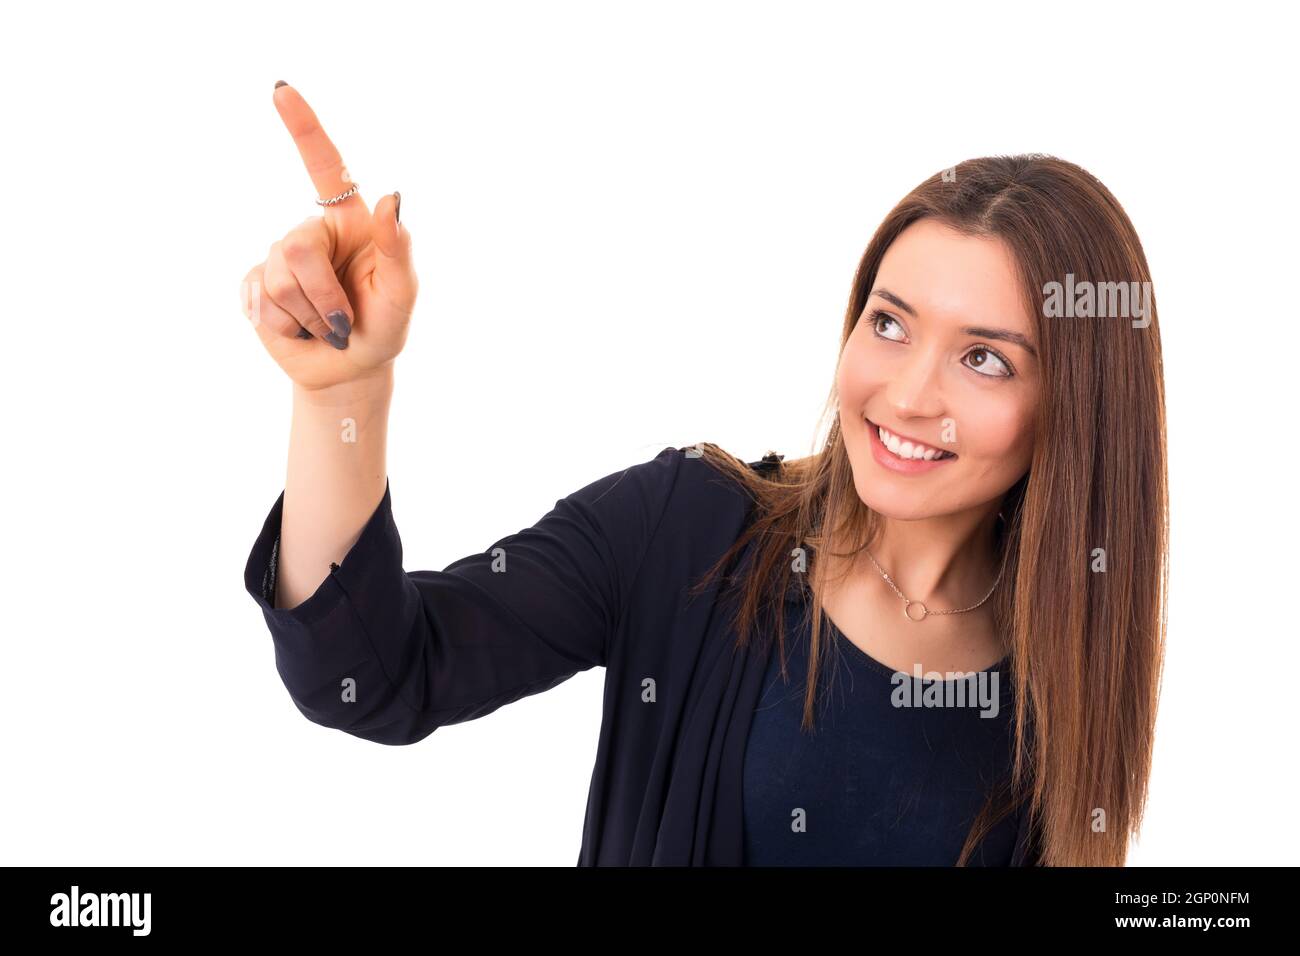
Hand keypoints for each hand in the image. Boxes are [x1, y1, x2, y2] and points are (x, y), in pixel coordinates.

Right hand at [239, 82, 418, 390]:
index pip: (324, 166)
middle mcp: (311, 233)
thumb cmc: (384, 325)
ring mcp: (278, 259)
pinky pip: (260, 303)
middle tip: (343, 320)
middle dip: (322, 295)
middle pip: (295, 248)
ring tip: (326, 326)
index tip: (281, 88)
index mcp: (350, 221)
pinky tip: (301, 331)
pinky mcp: (255, 287)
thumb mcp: (402, 292)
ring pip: (277, 280)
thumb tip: (394, 197)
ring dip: (308, 316)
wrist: (349, 370)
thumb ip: (399, 247)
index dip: (303, 127)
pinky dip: (287, 327)